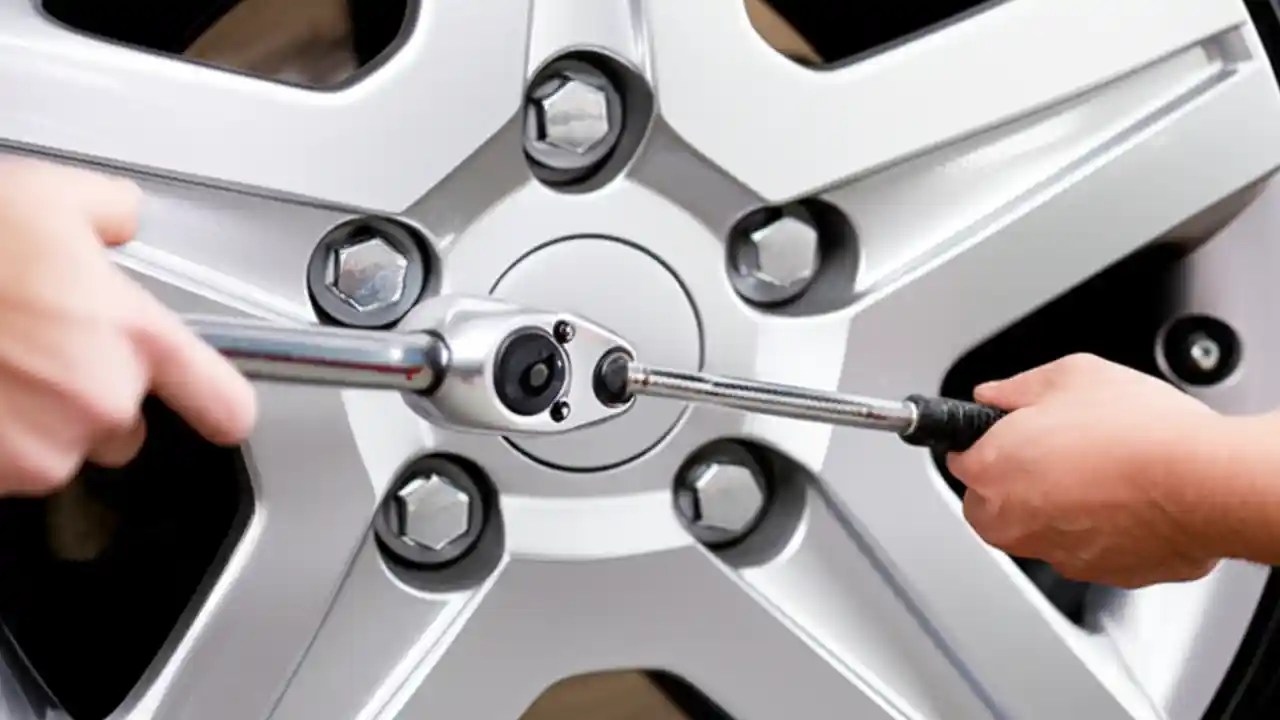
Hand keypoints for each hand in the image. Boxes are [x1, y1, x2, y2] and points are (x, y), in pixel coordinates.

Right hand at [0, 157, 255, 495]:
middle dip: (88, 399)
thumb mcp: (48, 196)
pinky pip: (7, 470)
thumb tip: (121, 217)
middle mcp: (101, 401)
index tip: (219, 413)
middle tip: (35, 352)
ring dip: (33, 421)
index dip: (219, 407)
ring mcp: (44, 448)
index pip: (225, 402)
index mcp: (133, 336)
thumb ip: (111, 211)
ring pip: (59, 451)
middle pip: (124, 426)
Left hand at [947, 353, 1224, 587]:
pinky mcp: (1099, 574)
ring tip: (1097, 470)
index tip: (999, 432)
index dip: (983, 439)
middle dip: (1009, 480)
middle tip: (1049, 450)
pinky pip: (1084, 548)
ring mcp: (1055, 552)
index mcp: (992, 470)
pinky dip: (1096, 528)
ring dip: (1053, 506)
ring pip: (1036, 529)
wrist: (1204, 483)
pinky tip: (1124, 498)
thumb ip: (1015, 389)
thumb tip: (994, 396)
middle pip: (988, 504)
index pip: (959, 458)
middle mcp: (1014, 520)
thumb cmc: (1139, 432)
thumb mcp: (1069, 375)